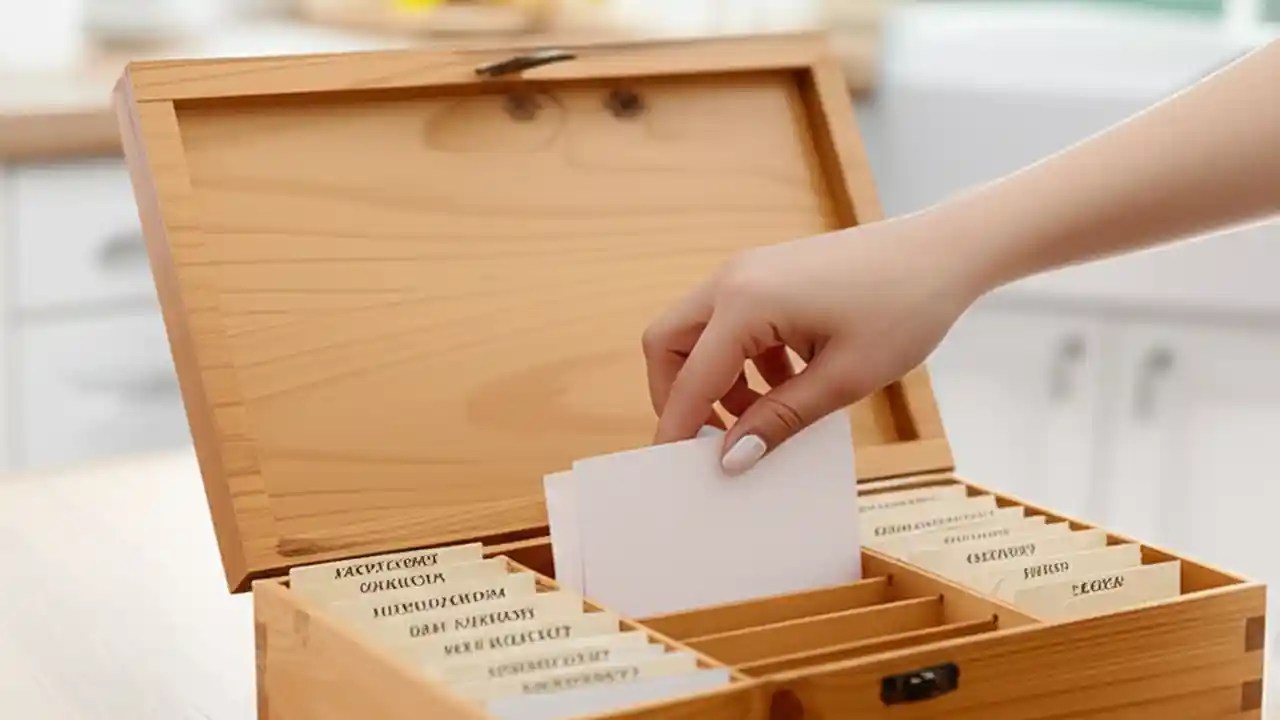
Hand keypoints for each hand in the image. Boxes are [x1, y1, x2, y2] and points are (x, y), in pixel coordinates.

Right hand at [642, 214, 984, 473]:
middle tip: (709, 440)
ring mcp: (749, 272)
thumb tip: (731, 459)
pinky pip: (730, 324)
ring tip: (764, 416)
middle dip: (677, 395)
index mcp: (746, 302)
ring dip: (715, 380)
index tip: (673, 474)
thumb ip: (779, 420)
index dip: (677, 429)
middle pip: (668, 343)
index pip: (689, 378)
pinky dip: (741, 361)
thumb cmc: (903, 309)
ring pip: (697, 334)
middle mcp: (734, 279)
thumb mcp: (843, 379)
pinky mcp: (767, 275)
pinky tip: (787, 384)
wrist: (944, 253)